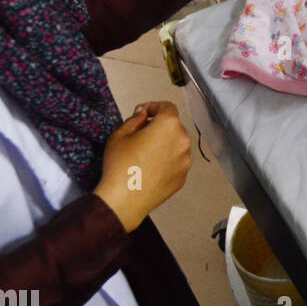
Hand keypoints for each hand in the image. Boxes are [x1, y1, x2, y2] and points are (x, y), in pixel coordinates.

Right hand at [92, 102, 191, 231]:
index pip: (168, 107)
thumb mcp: (120, 135)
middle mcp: (183, 141)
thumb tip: (144, 113)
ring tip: (145, 153)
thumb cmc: (120, 163)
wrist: (125, 199)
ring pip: (177, 145)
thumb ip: (135, 119)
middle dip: (159, 126)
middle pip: (174, 127)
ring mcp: (186, 161)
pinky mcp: (184, 177)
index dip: (154, 106)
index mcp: (169, 126)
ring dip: (165, 144)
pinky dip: (167, 160)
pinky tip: (151, 168)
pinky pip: (177, 162)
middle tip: (141, 134)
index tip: (142, 112)